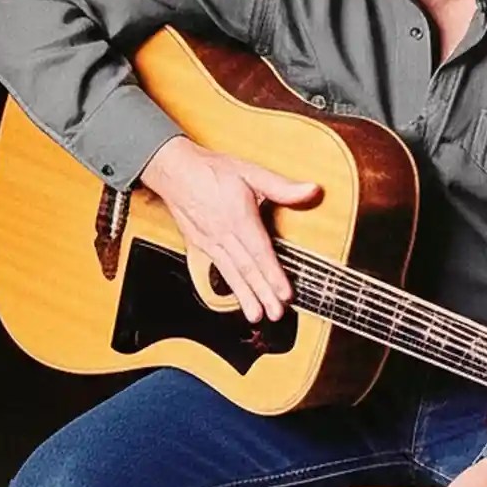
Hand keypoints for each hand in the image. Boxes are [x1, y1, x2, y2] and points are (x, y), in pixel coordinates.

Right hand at [140, 136, 320, 322]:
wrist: (174, 171)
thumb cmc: (213, 171)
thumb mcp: (251, 172)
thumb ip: (282, 186)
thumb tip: (311, 190)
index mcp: (239, 217)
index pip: (260, 251)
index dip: (273, 274)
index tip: (285, 293)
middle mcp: (224, 234)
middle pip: (247, 269)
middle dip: (262, 293)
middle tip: (276, 313)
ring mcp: (210, 242)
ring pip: (231, 273)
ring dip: (245, 296)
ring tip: (256, 316)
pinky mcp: (201, 245)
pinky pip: (218, 270)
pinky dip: (229, 287)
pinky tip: (238, 298)